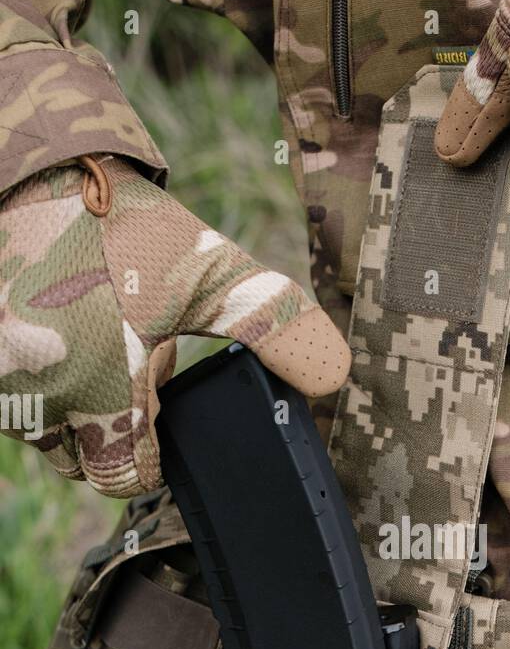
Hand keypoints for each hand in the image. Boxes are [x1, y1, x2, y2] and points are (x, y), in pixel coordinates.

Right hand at [0, 155, 350, 495]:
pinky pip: (9, 394)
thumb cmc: (126, 229)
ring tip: (88, 332)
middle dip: (107, 422)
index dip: (148, 451)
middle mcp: (38, 408)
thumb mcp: (210, 273)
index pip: (126, 480)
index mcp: (100, 401)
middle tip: (124, 358)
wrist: (30, 168)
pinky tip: (54, 326)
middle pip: (83, 457)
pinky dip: (32, 373)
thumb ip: (270, 323)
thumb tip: (338, 376)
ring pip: (43, 429)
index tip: (156, 409)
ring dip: (67, 399)